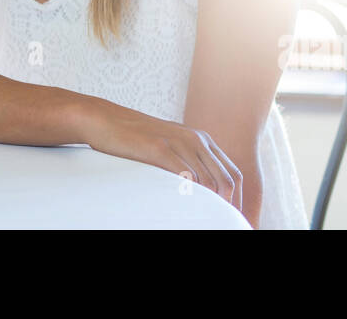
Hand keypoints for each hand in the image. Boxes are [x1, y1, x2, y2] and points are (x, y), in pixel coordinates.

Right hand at [85, 105, 242, 209]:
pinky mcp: (160, 148)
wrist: (107, 120)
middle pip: (227, 181)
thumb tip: (204, 191)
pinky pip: (185, 176)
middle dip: (230, 207)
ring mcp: (179, 142)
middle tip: (224, 225)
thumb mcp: (171, 146)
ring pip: (209, 181)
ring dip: (211, 205)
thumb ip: (189, 161)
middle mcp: (196, 139)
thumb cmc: (136, 140)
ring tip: (205, 221)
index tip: (234, 219)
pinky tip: (186, 207)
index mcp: (202, 140)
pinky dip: (191, 195)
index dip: (238, 200)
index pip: (233, 174)